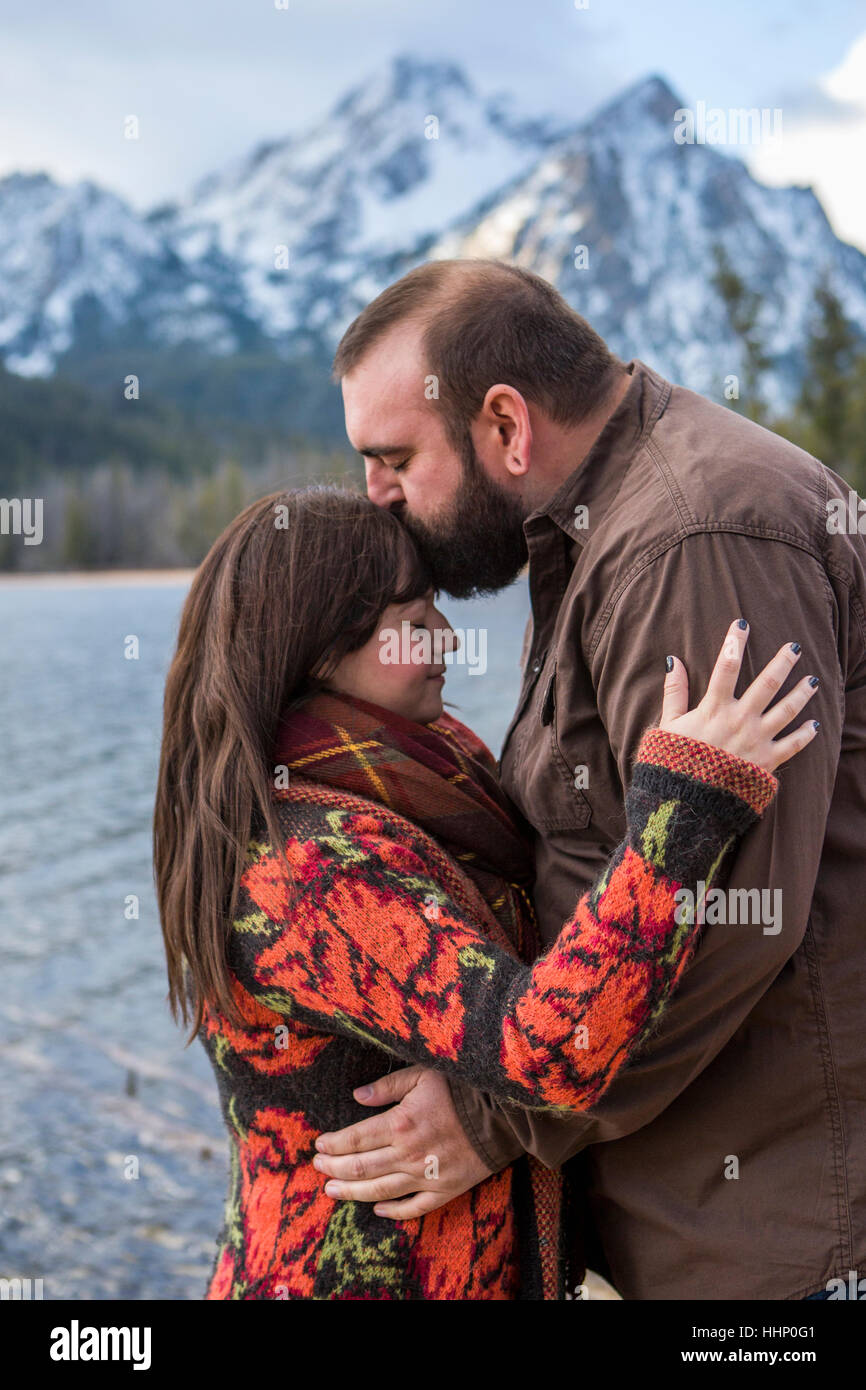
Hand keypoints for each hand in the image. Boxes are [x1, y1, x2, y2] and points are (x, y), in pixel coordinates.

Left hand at [313, 1065, 491, 1218]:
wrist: (504, 1112)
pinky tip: (377, 1209)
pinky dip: (393, 1211)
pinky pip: (414, 1207)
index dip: (333, 1144)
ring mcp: (427, 1175)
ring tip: (331, 1192)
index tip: (319, 1145)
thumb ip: (387, 1086)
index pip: (355, 1138)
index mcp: (400, 1123)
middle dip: (335, 1169)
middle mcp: (408, 1153)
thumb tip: (358, 1096)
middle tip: (318, 1169)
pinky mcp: (445, 1189)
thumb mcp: (422, 1074)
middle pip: (361, 1167)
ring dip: (353, 1193)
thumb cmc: (461, 1088)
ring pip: (381, 1190)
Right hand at [661, 619, 819, 773]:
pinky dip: (806, 734)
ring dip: (802, 693)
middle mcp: (740, 720)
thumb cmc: (673, 763)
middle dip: (783, 662)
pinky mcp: (767, 762)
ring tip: (813, 680)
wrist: (688, 802)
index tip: (742, 623)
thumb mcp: (668, 725)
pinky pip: (793, 745)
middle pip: (766, 683)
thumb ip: (674, 692)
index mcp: (714, 708)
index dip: (734, 642)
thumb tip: (674, 660)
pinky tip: (815, 724)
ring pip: (786, 710)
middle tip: (795, 647)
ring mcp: (757, 740)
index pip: (727, 666)